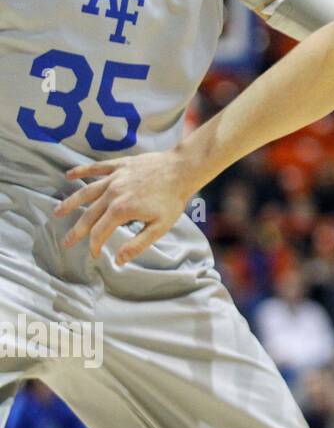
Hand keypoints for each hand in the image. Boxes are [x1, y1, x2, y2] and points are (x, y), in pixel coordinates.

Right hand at [53, 150, 196, 264]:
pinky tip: (69, 175)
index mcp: (121, 210)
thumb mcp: (160, 227)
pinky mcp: (120, 166)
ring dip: (70, 203)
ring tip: (57, 212)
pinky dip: (81, 171)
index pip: (99, 232)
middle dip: (76, 231)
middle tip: (66, 242)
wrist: (182, 170)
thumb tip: (119, 261)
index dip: (95, 245)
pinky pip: (97, 168)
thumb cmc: (173, 200)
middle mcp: (112, 194)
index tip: (94, 254)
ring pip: (86, 192)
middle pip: (88, 215)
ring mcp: (115, 178)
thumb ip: (138, 244)